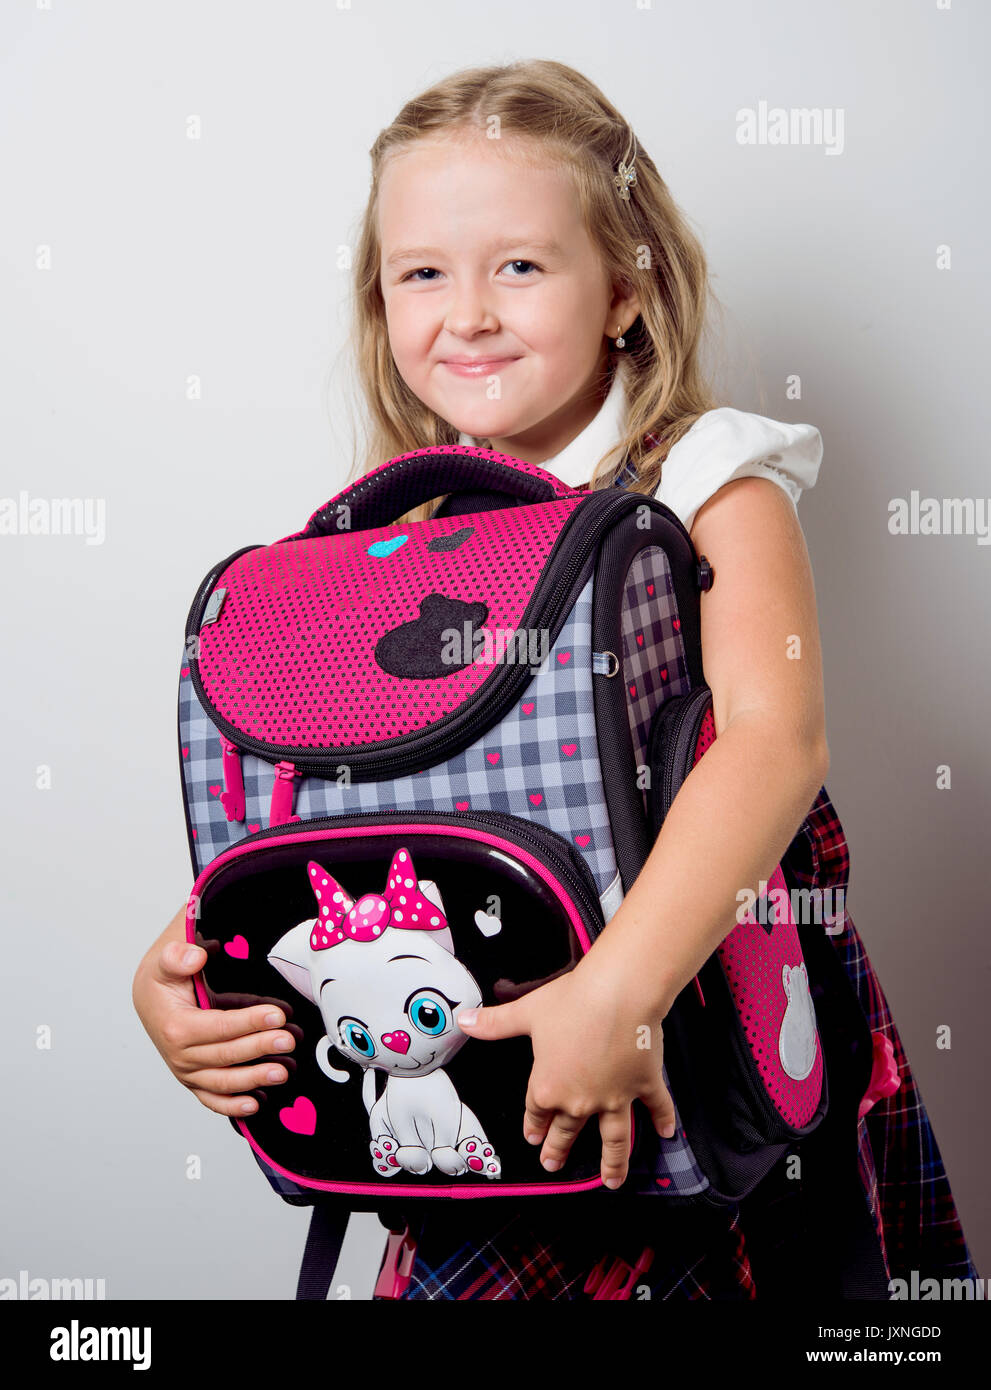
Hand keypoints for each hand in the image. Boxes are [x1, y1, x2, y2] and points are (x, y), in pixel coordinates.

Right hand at [132, 927, 298, 1116]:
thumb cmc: (162, 979)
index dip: (250, 1022)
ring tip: (283, 1072)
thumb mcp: (165, 959)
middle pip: (226, 1055)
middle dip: (261, 1048)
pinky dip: (232, 1106)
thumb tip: (196, 957)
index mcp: (176, 1026)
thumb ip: (178, 955)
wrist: (149, 998)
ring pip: (223, 1081)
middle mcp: (179, 1055)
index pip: (220, 1027)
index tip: (278, 1015)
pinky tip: (256, 1105)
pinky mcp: (193, 1080)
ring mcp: (186, 1071)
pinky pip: (212, 1098)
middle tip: (289, 1039)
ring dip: (254, 1079)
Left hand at [455, 956, 675, 1187]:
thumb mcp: (527, 1013)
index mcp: (549, 1086)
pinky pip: (656, 1108)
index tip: (533, 1139)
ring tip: (612, 1181)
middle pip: (567, 1131)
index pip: (536, 1112)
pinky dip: (663, 1121)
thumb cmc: (572, 1001)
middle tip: (554, 1165)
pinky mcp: (644, 1085)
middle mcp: (581, 1100)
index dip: (533, 1126)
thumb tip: (465, 1021)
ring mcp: (615, 1097)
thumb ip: (495, 1023)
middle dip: (559, 1149)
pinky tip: (667, 1134)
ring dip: (612, 1162)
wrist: (618, 994)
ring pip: (614, 1138)